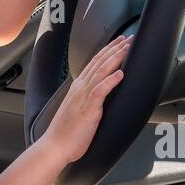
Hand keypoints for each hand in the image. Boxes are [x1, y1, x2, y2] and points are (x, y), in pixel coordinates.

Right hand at [40, 34, 131, 164]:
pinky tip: (120, 74)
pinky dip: (110, 81)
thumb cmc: (66, 131)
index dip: (108, 50)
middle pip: (99, 63)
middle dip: (115, 49)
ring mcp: (84, 97)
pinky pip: (100, 92)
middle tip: (129, 38)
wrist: (55, 146)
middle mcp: (80, 88)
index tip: (119, 41)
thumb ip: (88, 98)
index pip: (94, 63)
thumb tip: (97, 94)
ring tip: (127, 48)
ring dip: (115, 59)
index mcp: (78, 88)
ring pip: (101, 72)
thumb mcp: (78, 109)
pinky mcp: (88, 110)